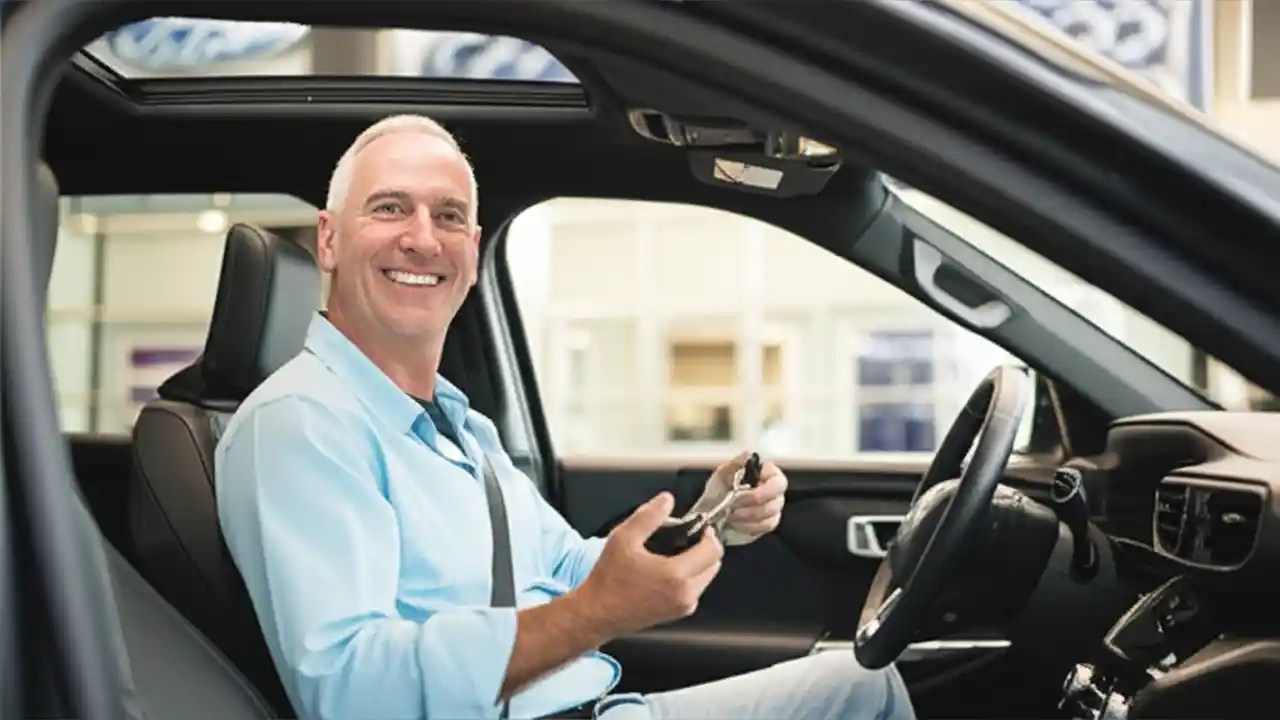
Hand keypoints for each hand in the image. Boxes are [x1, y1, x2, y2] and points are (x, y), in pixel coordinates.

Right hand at [572, 492, 722, 638]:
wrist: (597, 613)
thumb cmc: (608, 579)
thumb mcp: (624, 538)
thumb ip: (649, 516)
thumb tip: (667, 500)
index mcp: (675, 574)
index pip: (713, 551)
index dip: (709, 534)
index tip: (699, 527)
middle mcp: (685, 594)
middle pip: (714, 565)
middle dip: (705, 548)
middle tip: (685, 538)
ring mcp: (682, 607)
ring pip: (706, 578)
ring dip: (698, 563)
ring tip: (673, 554)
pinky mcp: (677, 614)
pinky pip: (694, 591)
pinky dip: (689, 578)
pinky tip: (667, 571)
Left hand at [695, 451, 788, 544]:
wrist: (712, 510)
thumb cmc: (719, 489)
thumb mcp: (723, 474)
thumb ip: (736, 464)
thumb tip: (748, 454)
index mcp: (768, 475)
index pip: (779, 482)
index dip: (765, 489)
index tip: (743, 491)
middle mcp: (776, 492)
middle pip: (776, 502)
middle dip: (752, 506)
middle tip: (733, 505)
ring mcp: (774, 509)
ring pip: (770, 517)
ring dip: (748, 517)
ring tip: (731, 514)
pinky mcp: (767, 525)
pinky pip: (764, 528)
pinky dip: (749, 527)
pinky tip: (736, 523)